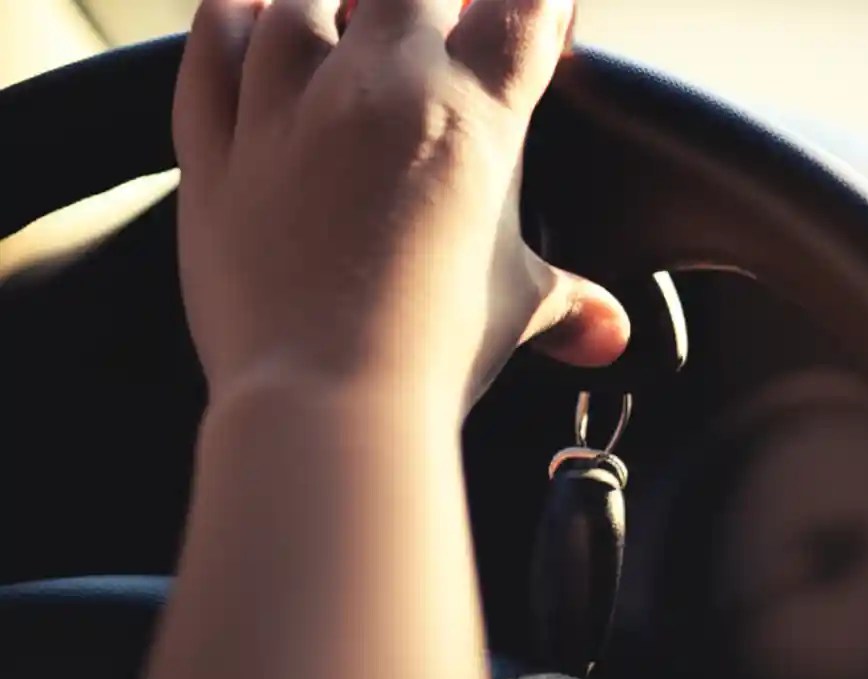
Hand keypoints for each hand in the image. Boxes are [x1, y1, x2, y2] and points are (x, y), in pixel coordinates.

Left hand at [175, 0, 628, 413]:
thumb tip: (610, 331)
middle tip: (437, 40)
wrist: (330, 399)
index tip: (537, 26)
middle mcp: (382, 86)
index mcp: (476, 114)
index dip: (536, 10)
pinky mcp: (216, 153)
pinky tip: (241, 14)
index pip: (522, 10)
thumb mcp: (518, 307)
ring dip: (328, 7)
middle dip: (430, 5)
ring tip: (346, 30)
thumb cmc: (434, 349)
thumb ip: (570, 301)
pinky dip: (225, 24)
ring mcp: (290, 111)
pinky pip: (208, 53)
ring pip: (298, 1)